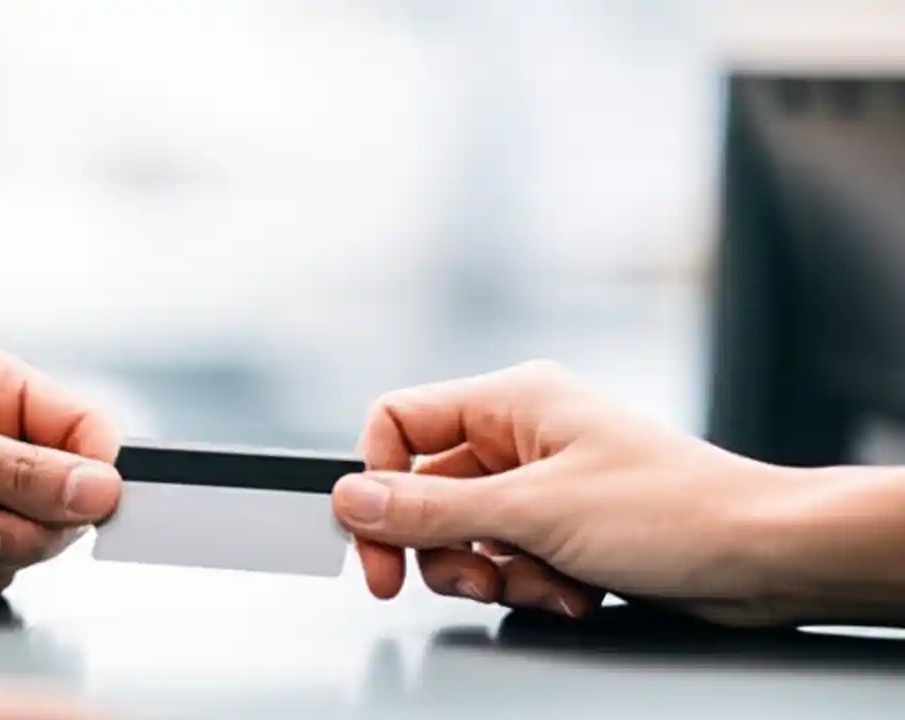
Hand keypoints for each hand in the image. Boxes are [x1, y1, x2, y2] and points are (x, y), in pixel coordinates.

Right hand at [331, 361, 809, 626]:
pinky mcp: (561, 528)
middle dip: (444, 548)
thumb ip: (432, 510)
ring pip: (464, 536)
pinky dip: (530, 585)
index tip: (373, 542)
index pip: (400, 423)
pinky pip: (506, 561)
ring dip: (493, 574)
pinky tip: (573, 589)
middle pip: (427, 492)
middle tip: (468, 579)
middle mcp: (521, 436)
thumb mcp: (533, 513)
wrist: (761, 557)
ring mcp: (541, 484)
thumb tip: (352, 498)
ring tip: (541, 583)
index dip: (376, 482)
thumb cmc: (674, 510)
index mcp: (512, 401)